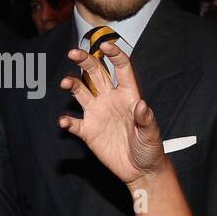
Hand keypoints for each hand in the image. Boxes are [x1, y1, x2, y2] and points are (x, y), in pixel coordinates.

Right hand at [58, 41, 164, 186]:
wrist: (140, 170)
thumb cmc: (150, 148)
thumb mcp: (152, 134)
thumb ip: (146, 119)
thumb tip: (141, 104)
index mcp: (128, 95)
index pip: (121, 69)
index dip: (114, 55)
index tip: (106, 45)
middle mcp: (110, 100)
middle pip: (95, 74)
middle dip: (85, 61)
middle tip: (73, 53)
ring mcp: (98, 114)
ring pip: (81, 92)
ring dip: (72, 85)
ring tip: (65, 83)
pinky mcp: (89, 131)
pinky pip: (74, 123)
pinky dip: (67, 122)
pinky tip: (64, 122)